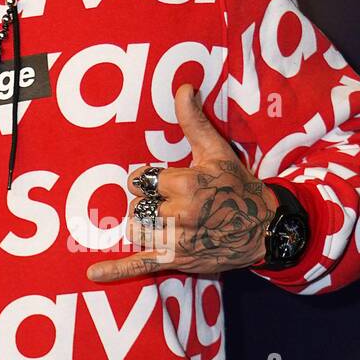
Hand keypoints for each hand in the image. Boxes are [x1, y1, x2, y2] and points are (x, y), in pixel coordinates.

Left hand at [86, 83, 275, 282]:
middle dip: (149, 203)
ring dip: (145, 225)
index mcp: (187, 185)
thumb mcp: (216, 150)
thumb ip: (193, 120)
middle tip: (175, 204)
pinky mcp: (177, 261)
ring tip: (168, 221)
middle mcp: (180, 215)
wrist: (266, 227)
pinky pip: (140, 266)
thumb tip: (182, 86)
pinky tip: (93, 273)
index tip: (170, 183)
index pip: (139, 180)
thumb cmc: (237, 185)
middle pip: (135, 206)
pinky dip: (117, 271)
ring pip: (135, 230)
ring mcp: (178, 242)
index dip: (151, 181)